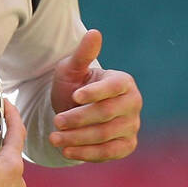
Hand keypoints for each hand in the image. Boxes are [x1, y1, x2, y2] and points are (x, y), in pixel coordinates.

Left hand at [48, 29, 141, 161]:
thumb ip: (83, 54)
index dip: (95, 92)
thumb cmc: (74, 86)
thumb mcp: (72, 69)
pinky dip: (86, 154)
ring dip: (77, 139)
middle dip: (78, 119)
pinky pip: (108, 153)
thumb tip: (94, 32)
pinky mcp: (126, 145)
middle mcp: (133, 103)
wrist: (75, 111)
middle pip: (107, 114)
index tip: (74, 96)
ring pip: (105, 135)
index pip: (113, 87)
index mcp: (124, 81)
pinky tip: (66, 152)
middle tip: (56, 121)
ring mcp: (132, 126)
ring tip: (54, 138)